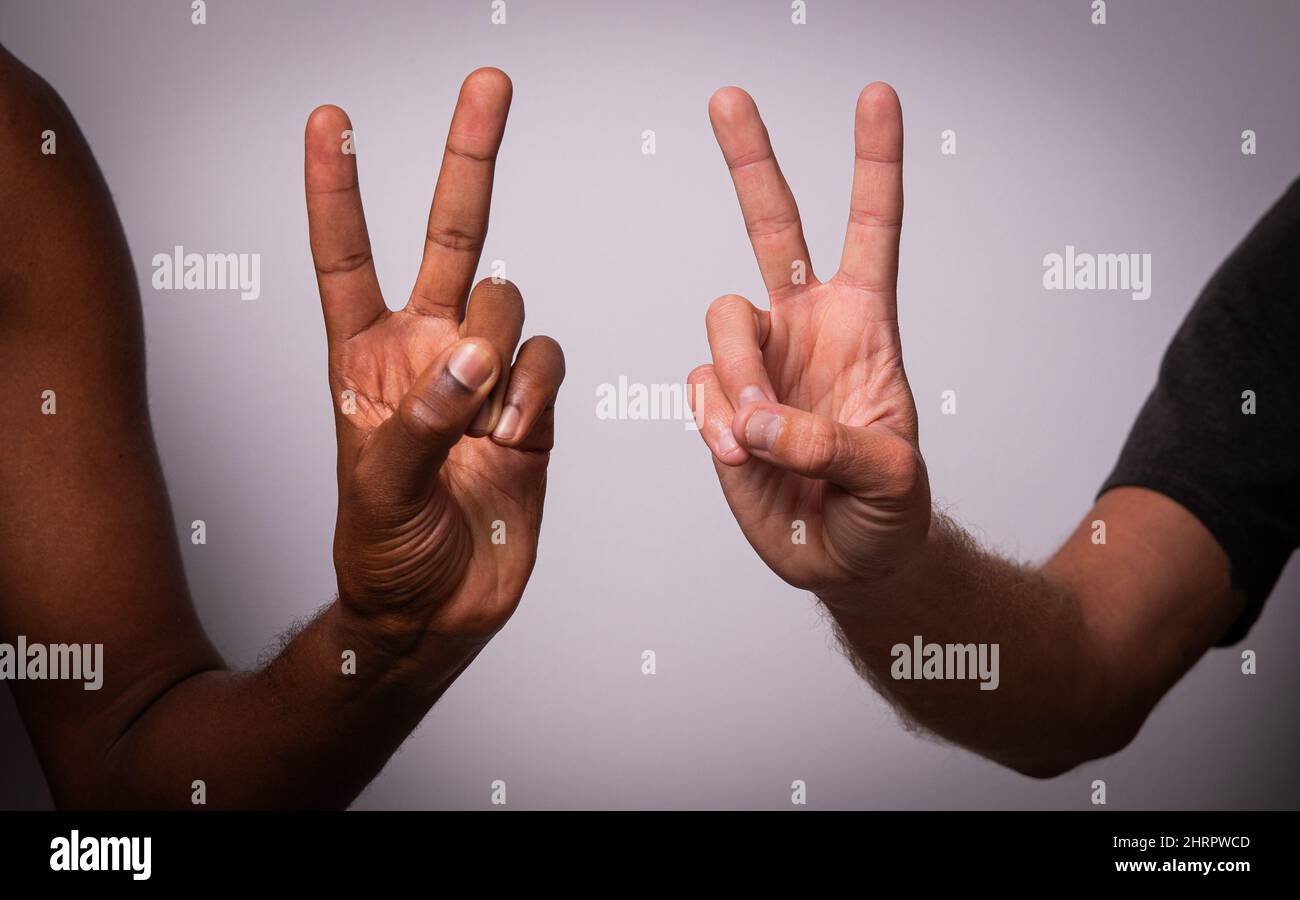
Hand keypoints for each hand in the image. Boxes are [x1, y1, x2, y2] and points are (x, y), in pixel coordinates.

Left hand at [304, 69, 563, 645]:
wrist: (440, 610)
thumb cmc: (383, 553)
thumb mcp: (377, 489)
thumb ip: (422, 415)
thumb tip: (476, 351)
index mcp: (363, 359)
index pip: (346, 257)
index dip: (339, 189)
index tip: (331, 120)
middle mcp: (426, 350)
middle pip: (452, 237)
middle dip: (470, 158)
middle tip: (489, 84)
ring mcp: (484, 375)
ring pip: (513, 304)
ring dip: (501, 358)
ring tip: (480, 426)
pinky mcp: (532, 405)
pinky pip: (550, 359)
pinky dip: (535, 395)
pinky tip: (511, 438)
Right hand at [688, 84, 929, 594]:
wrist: (843, 562)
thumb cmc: (886, 513)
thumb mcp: (892, 480)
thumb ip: (833, 445)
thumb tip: (757, 420)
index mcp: (864, 325)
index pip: (871, 230)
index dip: (873, 164)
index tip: (876, 96)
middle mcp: (805, 329)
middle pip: (774, 227)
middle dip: (751, 161)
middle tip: (728, 98)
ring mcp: (758, 365)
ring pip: (722, 320)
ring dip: (738, 378)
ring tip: (759, 441)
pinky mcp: (719, 404)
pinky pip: (697, 386)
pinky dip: (714, 422)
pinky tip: (741, 455)